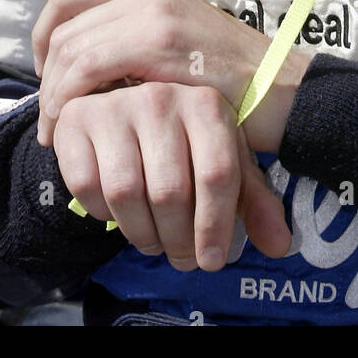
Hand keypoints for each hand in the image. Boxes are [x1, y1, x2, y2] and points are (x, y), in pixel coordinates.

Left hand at [34, 0, 308, 152]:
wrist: (282, 90)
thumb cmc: (232, 82)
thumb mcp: (180, 47)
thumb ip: (136, 43)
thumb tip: (84, 70)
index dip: (44, 36)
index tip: (49, 76)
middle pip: (64, 25)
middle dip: (46, 76)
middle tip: (52, 115)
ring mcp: (155, 13)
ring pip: (70, 48)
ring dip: (53, 95)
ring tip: (57, 130)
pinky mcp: (159, 42)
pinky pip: (88, 69)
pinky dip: (68, 100)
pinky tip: (72, 127)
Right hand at [53, 80, 290, 270]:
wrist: (123, 105)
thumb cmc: (183, 142)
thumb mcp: (224, 161)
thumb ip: (253, 202)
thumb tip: (280, 246)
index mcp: (205, 104)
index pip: (216, 173)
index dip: (215, 226)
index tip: (211, 261)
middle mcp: (160, 97)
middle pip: (169, 190)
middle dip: (177, 239)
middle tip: (181, 257)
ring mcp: (115, 106)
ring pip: (126, 193)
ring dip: (141, 233)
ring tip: (153, 240)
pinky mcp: (77, 120)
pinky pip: (86, 186)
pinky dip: (102, 213)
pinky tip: (117, 212)